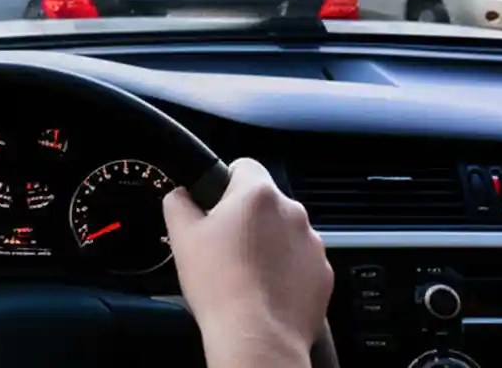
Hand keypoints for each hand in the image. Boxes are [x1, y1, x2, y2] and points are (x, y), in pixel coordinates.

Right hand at [163, 158, 331, 367]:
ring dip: (269, 244)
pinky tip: (266, 288)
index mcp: (257, 194)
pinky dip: (286, 270)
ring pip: (285, 232)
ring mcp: (312, 243)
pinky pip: (301, 261)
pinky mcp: (323, 272)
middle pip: (265, 202)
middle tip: (225, 246)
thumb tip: (181, 194)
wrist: (255, 337)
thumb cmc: (220, 286)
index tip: (216, 207)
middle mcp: (292, 212)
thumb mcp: (182, 236)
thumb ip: (178, 202)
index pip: (243, 165)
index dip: (226, 184)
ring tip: (246, 272)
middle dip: (247, 219)